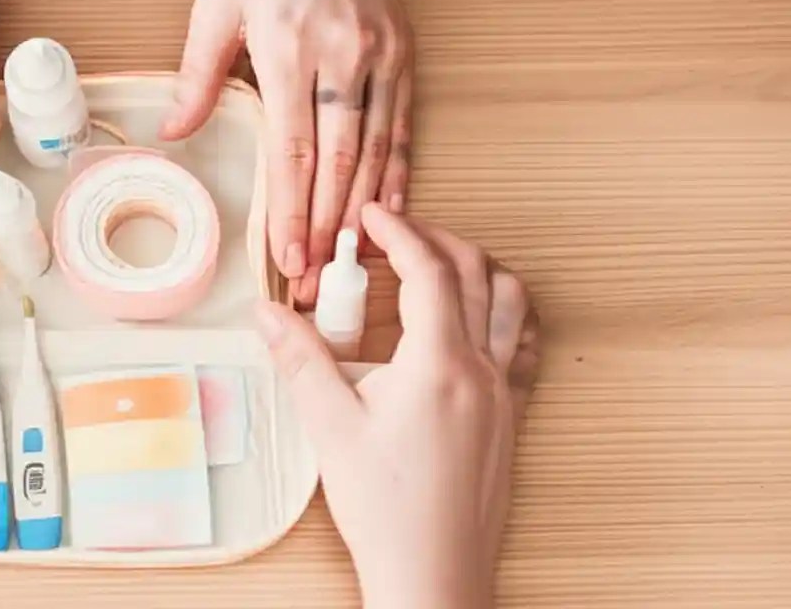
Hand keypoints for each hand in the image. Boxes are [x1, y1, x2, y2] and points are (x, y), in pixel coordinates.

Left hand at [163, 0, 412, 302]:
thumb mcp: (214, 3)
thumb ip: (198, 74)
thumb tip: (175, 130)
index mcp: (285, 44)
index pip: (291, 148)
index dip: (290, 211)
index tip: (288, 259)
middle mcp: (339, 53)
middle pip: (336, 159)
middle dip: (325, 226)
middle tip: (316, 280)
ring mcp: (377, 51)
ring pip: (375, 147)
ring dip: (362, 210)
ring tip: (351, 259)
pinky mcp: (401, 48)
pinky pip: (402, 121)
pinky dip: (398, 168)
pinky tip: (392, 207)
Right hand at [255, 204, 539, 608]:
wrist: (433, 574)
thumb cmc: (386, 509)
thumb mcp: (331, 428)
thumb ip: (301, 360)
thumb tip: (267, 314)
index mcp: (439, 363)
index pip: (427, 271)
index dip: (399, 233)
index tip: (372, 216)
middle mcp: (481, 370)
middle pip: (474, 273)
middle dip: (435, 239)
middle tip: (395, 234)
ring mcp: (503, 394)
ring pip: (511, 304)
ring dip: (478, 269)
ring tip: (439, 263)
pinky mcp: (510, 419)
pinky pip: (524, 346)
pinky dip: (507, 313)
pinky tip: (483, 320)